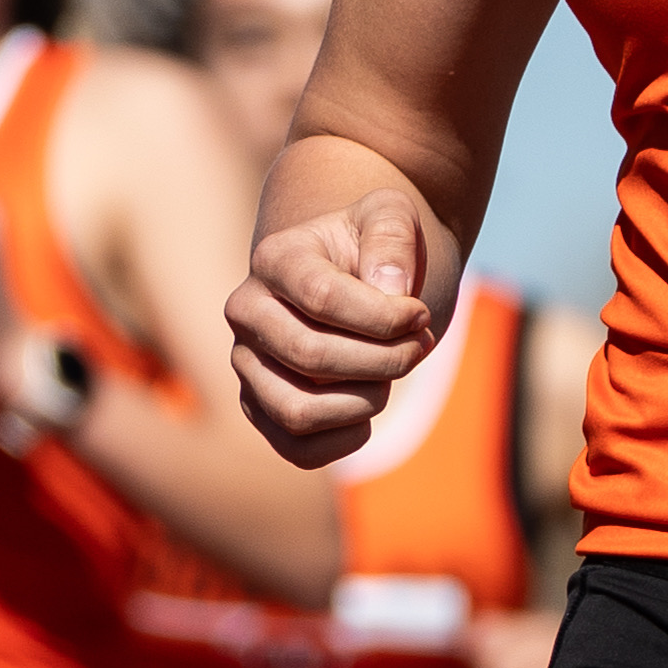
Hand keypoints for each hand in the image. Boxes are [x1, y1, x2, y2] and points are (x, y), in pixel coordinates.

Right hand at [230, 187, 436, 461]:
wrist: (364, 279)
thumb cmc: (380, 249)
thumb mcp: (394, 217)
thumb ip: (392, 237)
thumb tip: (388, 289)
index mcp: (274, 259)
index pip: (322, 298)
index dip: (385, 317)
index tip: (421, 314)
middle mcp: (246, 312)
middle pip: (311, 357)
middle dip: (385, 360)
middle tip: (420, 346)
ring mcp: (248, 365)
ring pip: (298, 411)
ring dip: (364, 402)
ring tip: (390, 377)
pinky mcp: (261, 409)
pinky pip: (298, 449)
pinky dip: (345, 439)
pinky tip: (369, 407)